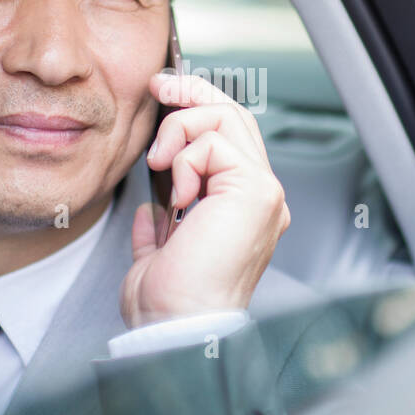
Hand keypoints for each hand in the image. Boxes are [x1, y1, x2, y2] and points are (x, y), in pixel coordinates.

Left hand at [119, 71, 290, 327]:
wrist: (177, 326)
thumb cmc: (169, 304)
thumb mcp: (158, 255)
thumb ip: (162, 228)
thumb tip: (151, 209)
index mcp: (241, 213)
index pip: (228, 139)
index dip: (196, 109)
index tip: (163, 96)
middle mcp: (260, 200)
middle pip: (235, 117)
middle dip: (192, 93)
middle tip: (160, 88)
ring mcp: (263, 194)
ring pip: (226, 119)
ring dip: (181, 130)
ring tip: (160, 163)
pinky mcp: (255, 191)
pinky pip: (215, 143)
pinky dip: (185, 158)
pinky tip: (178, 192)